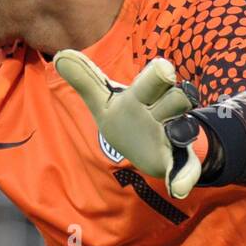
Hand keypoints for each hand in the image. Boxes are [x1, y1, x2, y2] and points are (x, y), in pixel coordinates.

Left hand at [54, 51, 203, 198]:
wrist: (152, 147)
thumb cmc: (128, 115)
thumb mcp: (104, 101)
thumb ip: (85, 80)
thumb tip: (61, 56)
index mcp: (144, 96)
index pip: (154, 81)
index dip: (159, 75)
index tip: (163, 69)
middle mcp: (163, 112)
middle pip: (176, 99)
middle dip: (176, 96)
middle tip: (177, 90)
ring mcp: (172, 137)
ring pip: (183, 129)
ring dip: (179, 132)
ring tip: (175, 134)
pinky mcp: (176, 162)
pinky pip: (185, 170)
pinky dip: (182, 178)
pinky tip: (178, 189)